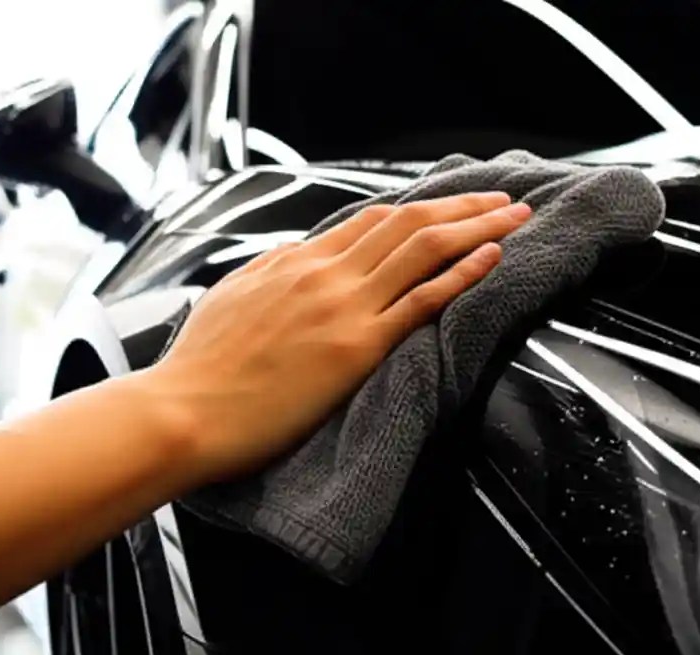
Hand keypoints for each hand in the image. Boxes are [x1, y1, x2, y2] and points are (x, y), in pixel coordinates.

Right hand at [138, 191, 528, 484]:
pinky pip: (423, 298)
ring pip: (425, 248)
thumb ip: (270, 272)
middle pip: (409, 222)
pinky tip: (491, 256)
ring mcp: (345, 306)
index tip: (450, 202)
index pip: (370, 219)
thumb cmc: (200, 368)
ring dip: (478, 226)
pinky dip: (463, 272)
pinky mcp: (358, 346)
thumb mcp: (231, 298)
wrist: (183, 412)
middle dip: (463, 204)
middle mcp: (325, 272)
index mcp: (294, 260)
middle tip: (502, 197)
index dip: (419, 206)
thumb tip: (294, 256)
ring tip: (515, 216)